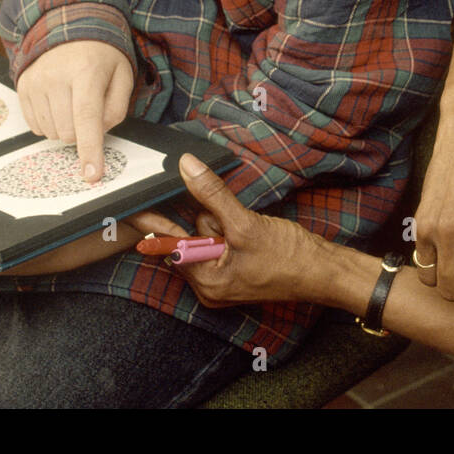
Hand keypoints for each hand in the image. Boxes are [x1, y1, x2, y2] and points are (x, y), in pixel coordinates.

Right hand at [16, 40, 133, 183]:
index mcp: (86, 71)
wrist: (69, 30)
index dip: (90, 149)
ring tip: (73, 101)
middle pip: (67, 132)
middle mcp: (56, 76)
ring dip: (66, 128)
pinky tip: (58, 102)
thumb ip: (116, 109)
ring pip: (51, 133)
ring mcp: (35, 81)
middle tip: (89, 110)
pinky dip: (51, 123)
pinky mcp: (22, 87)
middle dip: (81, 134)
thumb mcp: (122, 77)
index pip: (87, 117)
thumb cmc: (101, 58)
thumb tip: (97, 135)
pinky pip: (36, 126)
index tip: (91, 174)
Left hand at [126, 155, 324, 307]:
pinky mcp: (236, 272)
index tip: (130, 207)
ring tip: (250, 228)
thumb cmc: (289, 256)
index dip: (155, 220)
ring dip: (223, 223)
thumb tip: (187, 167)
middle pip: (189, 239)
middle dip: (207, 220)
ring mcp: (223, 281)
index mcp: (206, 281)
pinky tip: (250, 230)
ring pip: (207, 237)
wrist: (324, 271)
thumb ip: (212, 194)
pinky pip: (221, 243)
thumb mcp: (246, 223)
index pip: (170, 244)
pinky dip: (230, 230)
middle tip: (233, 222)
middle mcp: (209, 286)